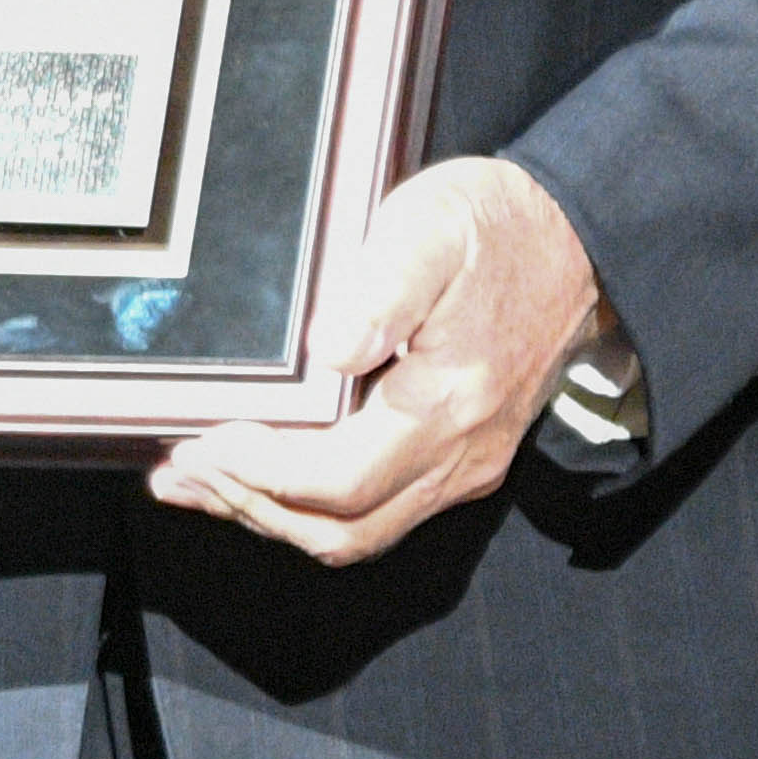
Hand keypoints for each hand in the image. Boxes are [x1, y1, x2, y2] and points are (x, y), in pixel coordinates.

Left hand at [149, 156, 599, 565]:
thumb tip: (327, 349)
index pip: (340, 481)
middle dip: (249, 505)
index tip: (200, 443)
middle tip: (175, 471)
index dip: (262, 474)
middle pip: (340, 529)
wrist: (582, 239)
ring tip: (199, 482)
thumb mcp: (432, 226)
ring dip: (272, 514)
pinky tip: (262, 472)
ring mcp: (465, 465)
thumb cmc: (499, 226)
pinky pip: (378, 510)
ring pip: (357, 532)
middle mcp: (461, 456)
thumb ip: (380, 288)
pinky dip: (308, 504)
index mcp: (448, 405)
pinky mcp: (461, 458)